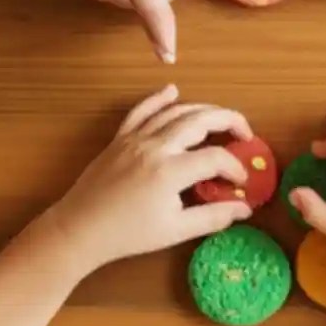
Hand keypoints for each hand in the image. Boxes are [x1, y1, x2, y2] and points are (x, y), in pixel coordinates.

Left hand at [47, 85, 253, 270]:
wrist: (80, 229)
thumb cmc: (129, 235)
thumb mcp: (176, 230)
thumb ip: (214, 217)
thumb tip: (245, 209)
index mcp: (170, 171)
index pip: (216, 158)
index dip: (235, 168)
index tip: (240, 183)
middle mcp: (155, 147)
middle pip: (201, 121)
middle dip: (230, 122)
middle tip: (246, 134)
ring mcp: (136, 139)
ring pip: (176, 112)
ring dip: (204, 110)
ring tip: (222, 118)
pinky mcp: (120, 138)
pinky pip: (142, 110)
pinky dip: (159, 98)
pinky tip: (173, 91)